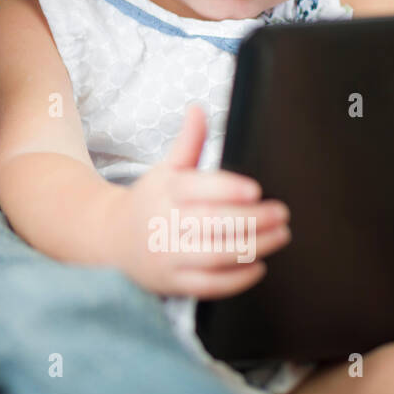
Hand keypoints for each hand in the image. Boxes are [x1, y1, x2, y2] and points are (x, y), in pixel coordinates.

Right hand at [92, 105, 291, 298]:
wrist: (111, 239)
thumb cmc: (149, 202)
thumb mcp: (165, 169)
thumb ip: (188, 142)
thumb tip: (198, 109)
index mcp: (165, 190)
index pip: (197, 187)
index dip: (228, 189)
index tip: (256, 189)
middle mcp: (164, 222)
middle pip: (212, 222)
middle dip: (253, 219)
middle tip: (282, 214)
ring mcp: (167, 255)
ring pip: (214, 254)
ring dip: (253, 246)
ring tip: (280, 236)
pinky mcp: (173, 282)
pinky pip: (208, 285)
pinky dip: (236, 279)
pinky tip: (258, 266)